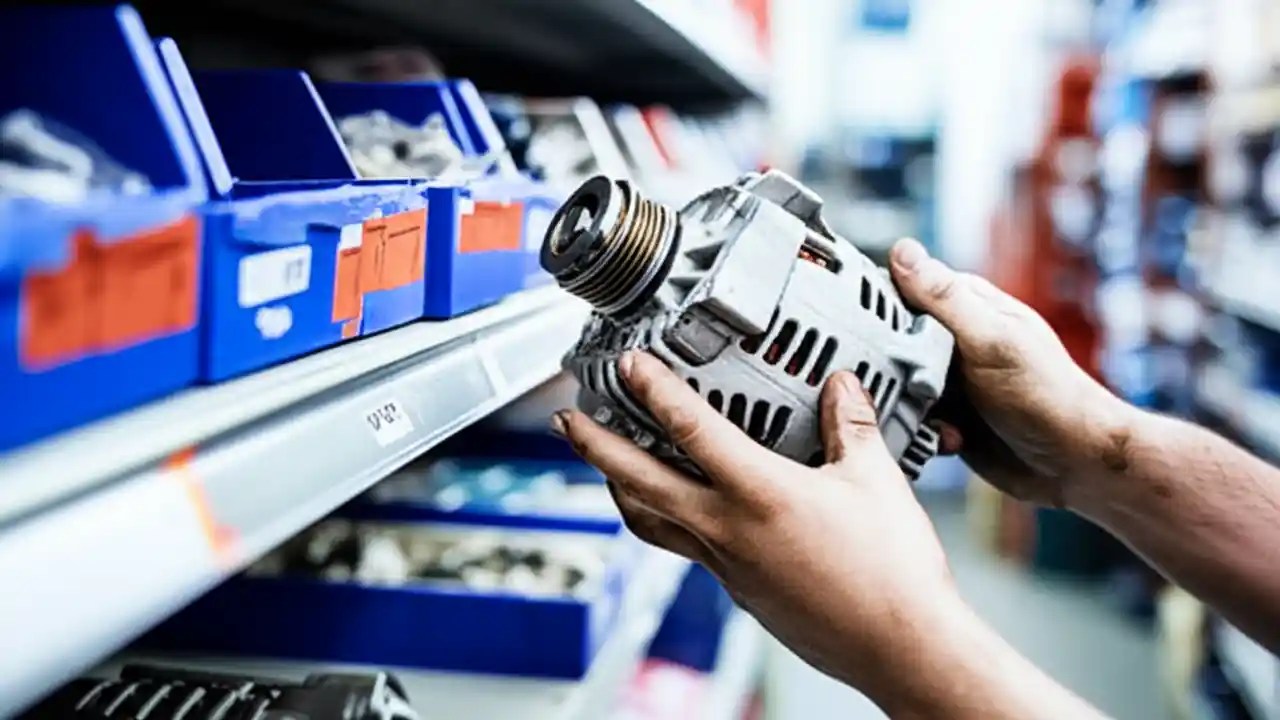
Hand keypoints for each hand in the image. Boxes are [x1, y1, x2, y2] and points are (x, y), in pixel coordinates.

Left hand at [550, 351, 969, 709]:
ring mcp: (727, 564)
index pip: (691, 428)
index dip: (653, 388)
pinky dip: (663, 520)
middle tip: (568, 421)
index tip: (627, 364)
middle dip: (595, 447)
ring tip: (605, 465)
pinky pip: (683, 546)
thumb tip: (842, 388)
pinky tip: (677, 510)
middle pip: (639, 480)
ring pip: (651, 520)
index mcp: (759, 494)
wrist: (899, 647)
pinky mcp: (737, 588)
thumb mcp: (876, 480)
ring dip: (619, 488)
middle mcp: (729, 529)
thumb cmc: (891, 571)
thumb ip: (851, 426)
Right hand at [888, 239, 1138, 506]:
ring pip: (894, 384)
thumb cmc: (1047, 393)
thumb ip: (943, 298)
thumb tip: (903, 250)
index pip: (900, 290)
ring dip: (905, 405)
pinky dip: (918, 432)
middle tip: (906, 385)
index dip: (874, 307)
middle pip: (889, 342)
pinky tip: (947, 439)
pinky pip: (908, 419)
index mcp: (964, 306)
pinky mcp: (945, 416)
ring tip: (935, 416)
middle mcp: (952, 339)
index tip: (858, 329)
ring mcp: (948, 379)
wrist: (1075, 463)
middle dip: (886, 368)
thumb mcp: (990, 339)